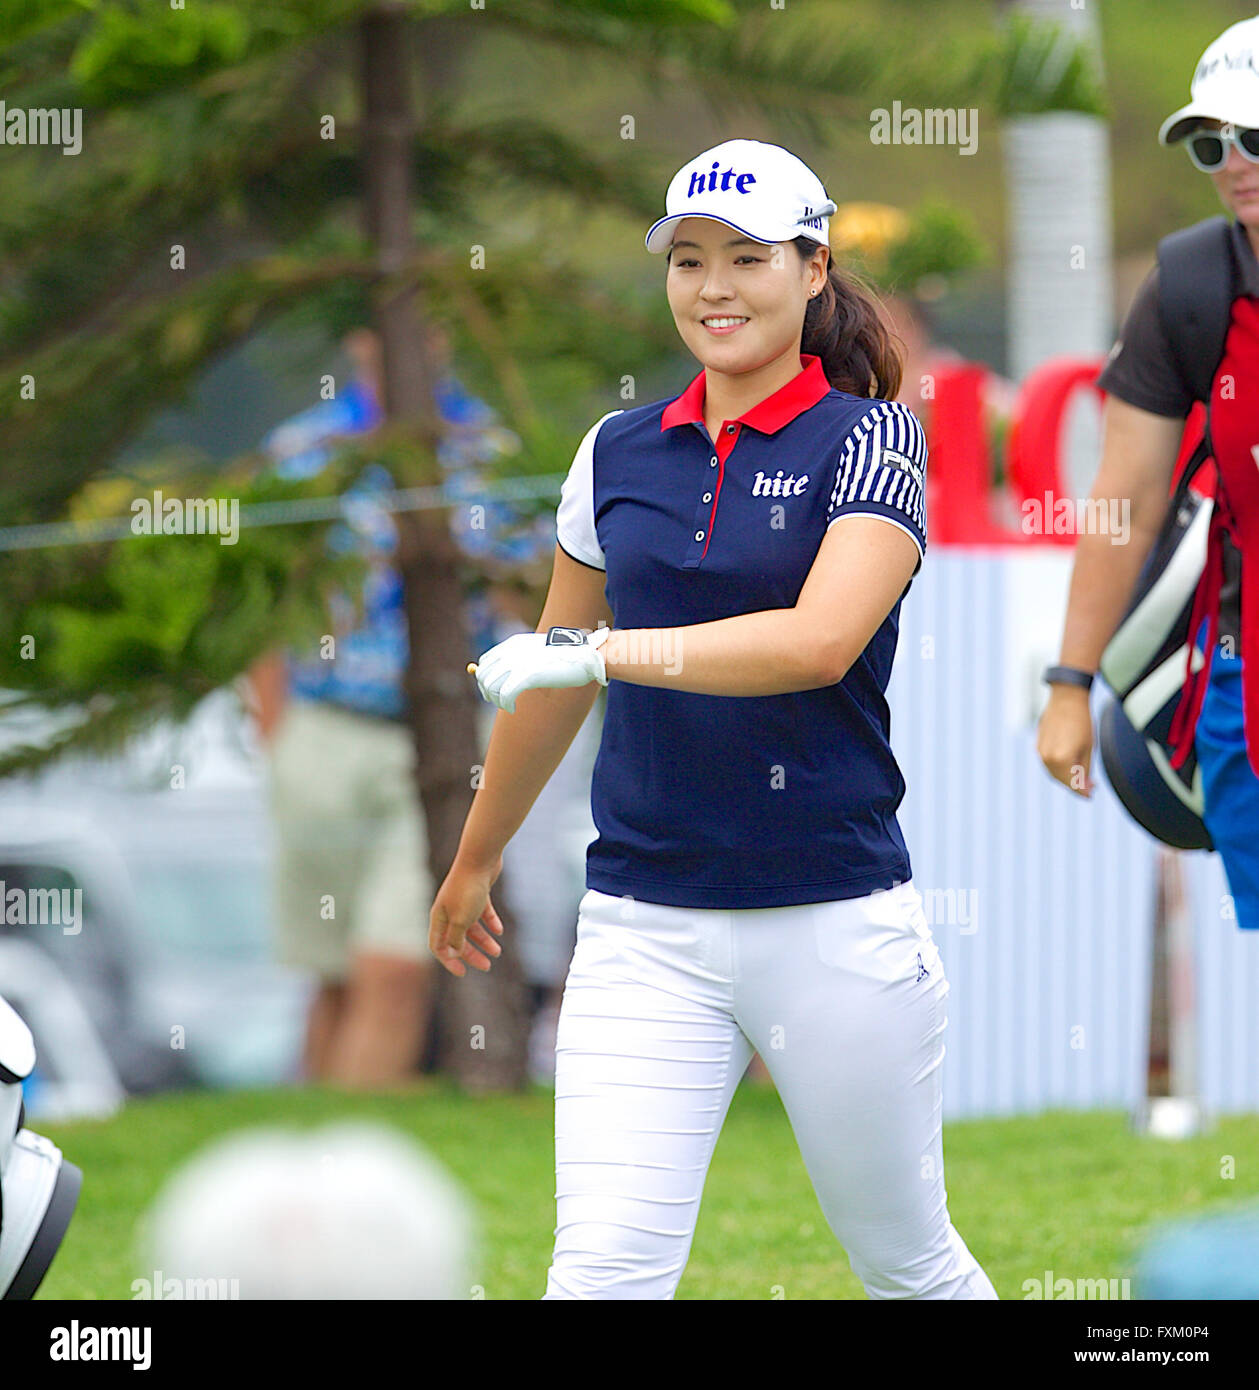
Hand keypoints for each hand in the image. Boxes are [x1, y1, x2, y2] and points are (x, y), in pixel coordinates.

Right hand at [429, 855, 505, 976]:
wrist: (480, 858)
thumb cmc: (468, 890)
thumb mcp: (461, 920)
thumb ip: (456, 939)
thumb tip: (454, 952)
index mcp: (439, 917)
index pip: (438, 945)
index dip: (449, 961)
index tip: (463, 973)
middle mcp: (448, 910)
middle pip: (457, 939)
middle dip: (472, 954)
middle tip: (487, 966)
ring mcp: (463, 901)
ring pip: (472, 927)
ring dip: (484, 941)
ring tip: (498, 951)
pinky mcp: (478, 893)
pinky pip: (483, 913)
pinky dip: (490, 922)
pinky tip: (499, 931)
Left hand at [471, 628, 607, 712]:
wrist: (585, 656)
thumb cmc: (566, 658)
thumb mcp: (539, 655)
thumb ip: (520, 662)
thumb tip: (501, 679)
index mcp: (513, 643)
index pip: (485, 661)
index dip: (486, 678)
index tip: (496, 690)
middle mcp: (511, 651)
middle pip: (484, 675)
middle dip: (488, 692)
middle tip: (501, 701)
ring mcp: (518, 662)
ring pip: (491, 686)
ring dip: (496, 701)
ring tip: (508, 706)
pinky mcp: (527, 675)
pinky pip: (504, 695)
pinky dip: (506, 705)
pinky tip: (513, 709)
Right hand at [1037, 685, 1094, 796]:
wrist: (1067, 699)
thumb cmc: (1082, 722)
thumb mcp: (1089, 749)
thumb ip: (1085, 770)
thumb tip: (1085, 787)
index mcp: (1062, 759)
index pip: (1073, 784)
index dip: (1083, 792)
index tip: (1092, 794)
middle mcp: (1048, 758)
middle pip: (1062, 781)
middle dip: (1075, 785)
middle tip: (1090, 785)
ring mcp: (1040, 752)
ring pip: (1054, 773)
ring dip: (1066, 776)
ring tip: (1081, 773)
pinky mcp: (1038, 746)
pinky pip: (1049, 763)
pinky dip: (1059, 767)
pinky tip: (1070, 762)